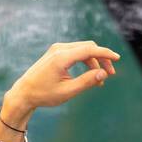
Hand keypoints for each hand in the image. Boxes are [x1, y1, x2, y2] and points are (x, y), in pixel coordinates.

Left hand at [4, 40, 120, 118]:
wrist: (24, 93)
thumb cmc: (44, 94)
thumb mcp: (68, 91)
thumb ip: (87, 82)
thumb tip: (103, 73)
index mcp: (62, 57)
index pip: (90, 50)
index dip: (106, 54)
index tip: (118, 59)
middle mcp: (59, 49)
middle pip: (88, 47)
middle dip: (102, 59)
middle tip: (110, 74)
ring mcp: (57, 49)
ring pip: (83, 49)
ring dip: (94, 61)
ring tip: (100, 79)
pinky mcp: (55, 52)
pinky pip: (76, 52)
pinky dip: (85, 61)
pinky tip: (89, 74)